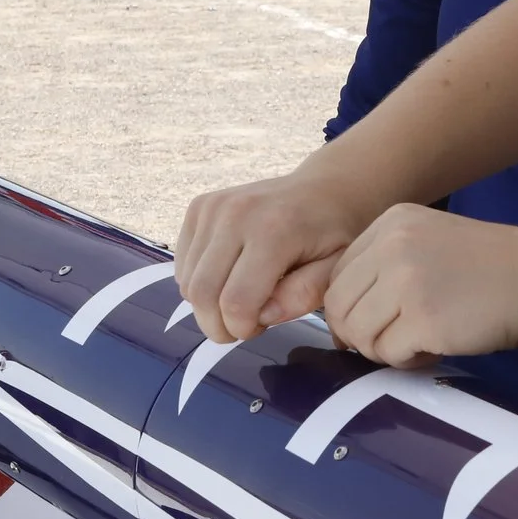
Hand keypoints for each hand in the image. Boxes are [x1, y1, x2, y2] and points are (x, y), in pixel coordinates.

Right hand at [176, 165, 386, 342]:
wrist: (324, 189)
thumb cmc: (334, 234)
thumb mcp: (335, 270)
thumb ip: (302, 296)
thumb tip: (262, 316)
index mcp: (274, 230)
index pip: (237, 302)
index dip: (244, 329)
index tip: (262, 327)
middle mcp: (236, 214)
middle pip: (203, 295)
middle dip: (219, 326)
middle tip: (246, 326)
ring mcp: (213, 207)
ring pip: (188, 283)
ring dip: (209, 307)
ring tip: (242, 300)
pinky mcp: (199, 207)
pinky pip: (182, 265)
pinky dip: (199, 284)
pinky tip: (229, 279)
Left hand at [322, 206, 517, 368]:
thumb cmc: (492, 271)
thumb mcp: (431, 242)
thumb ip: (386, 267)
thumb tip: (344, 322)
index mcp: (392, 222)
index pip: (338, 275)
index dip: (351, 308)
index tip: (374, 324)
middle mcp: (393, 245)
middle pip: (339, 306)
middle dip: (361, 334)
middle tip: (394, 341)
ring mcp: (407, 281)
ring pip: (358, 334)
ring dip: (384, 349)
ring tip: (420, 342)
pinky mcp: (424, 319)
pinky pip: (389, 354)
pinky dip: (409, 360)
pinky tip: (437, 347)